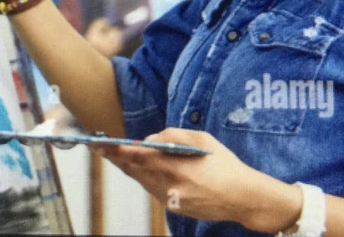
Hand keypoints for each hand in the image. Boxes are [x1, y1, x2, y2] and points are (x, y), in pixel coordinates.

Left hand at [96, 128, 301, 231]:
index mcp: (177, 166)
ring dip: (128, 168)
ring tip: (113, 156)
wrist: (243, 198)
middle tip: (99, 149)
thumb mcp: (203, 139)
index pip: (139, 156)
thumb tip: (148, 140)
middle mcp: (171, 185)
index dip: (117, 150)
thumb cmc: (225, 164)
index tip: (101, 144)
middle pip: (135, 171)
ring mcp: (172, 199)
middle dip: (117, 159)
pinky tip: (138, 170)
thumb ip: (173, 136)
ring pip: (142, 181)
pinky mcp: (176, 207)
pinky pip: (154, 189)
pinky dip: (145, 178)